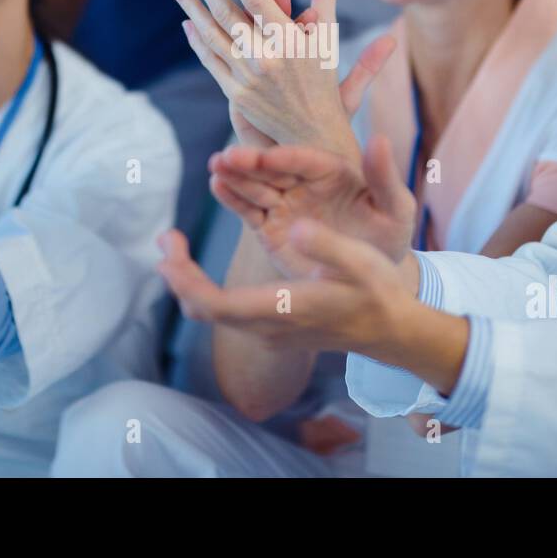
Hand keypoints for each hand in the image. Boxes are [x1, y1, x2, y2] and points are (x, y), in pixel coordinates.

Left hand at [157, 220, 417, 359]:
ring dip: (188, 280)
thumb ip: (327, 245)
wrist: (390, 330)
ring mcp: (267, 331)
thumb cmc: (377, 292)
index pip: (215, 304)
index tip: (168, 252)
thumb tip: (295, 226)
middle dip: (178, 276)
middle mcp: (267, 326)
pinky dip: (204, 287)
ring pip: (212, 312)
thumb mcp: (360, 261)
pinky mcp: (270, 327)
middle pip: (204, 309)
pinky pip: (225, 311)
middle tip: (166, 238)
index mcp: (282, 308)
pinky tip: (202, 262)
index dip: (185, 281)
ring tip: (175, 244)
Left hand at [169, 0, 394, 158]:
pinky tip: (187, 22)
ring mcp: (248, 78)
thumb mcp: (328, 37)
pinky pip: (211, 60)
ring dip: (191, 8)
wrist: (313, 134)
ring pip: (212, 35)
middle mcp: (266, 59)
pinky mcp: (236, 95)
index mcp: (290, 41)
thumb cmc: (323, 78)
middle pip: (226, 13)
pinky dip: (197, 40)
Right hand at [209, 135, 416, 270]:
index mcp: (334, 172)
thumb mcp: (396, 210)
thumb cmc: (388, 237)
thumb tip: (379, 137)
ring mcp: (285, 203)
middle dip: (250, 162)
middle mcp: (305, 183)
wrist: (372, 277)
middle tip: (226, 157)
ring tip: (215, 168)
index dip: (285, 157)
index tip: (266, 157)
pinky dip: (232, 199)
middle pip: (273, 168)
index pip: (305, 159)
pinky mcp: (270, 226)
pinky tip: (217, 186)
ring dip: (235, 176)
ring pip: (256, 186)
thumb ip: (385, 176)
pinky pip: (249, 210)